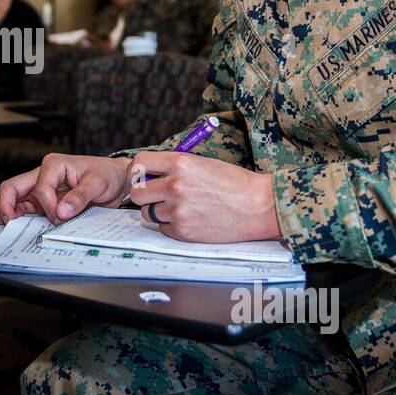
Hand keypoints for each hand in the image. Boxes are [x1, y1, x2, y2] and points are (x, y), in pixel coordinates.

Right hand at [0, 153, 129, 224]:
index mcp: (54, 165)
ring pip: (14, 198)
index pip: (40, 188)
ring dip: (7, 211)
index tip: (60, 217)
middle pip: (13, 187)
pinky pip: (24, 208)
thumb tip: (62, 212)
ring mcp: (41, 188)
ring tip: (6, 227)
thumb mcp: (98, 183)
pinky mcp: (43, 201)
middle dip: (6, 204)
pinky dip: (18, 217)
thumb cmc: (106, 175)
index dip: (48, 206)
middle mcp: (42, 175)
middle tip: (7, 223)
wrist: (115, 180)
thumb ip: (80, 196)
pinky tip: (17, 227)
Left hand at [129, 151, 280, 243]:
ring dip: (158, 211)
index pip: (139, 163)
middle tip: (157, 196)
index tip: (142, 177)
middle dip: (144, 194)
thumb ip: (174, 167)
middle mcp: (175, 185)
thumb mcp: (203, 163)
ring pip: (148, 213)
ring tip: (180, 207)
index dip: (137, 171)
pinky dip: (172, 225)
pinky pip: (163, 228)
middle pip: (136, 192)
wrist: (259, 206)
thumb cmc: (234, 183)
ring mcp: (178, 210)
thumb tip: (148, 174)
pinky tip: (191, 219)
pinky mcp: (183, 231)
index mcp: (180, 163)